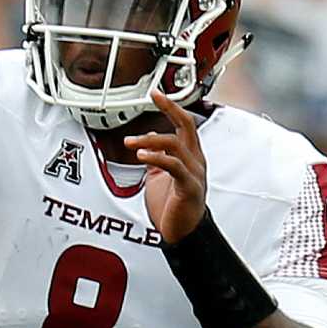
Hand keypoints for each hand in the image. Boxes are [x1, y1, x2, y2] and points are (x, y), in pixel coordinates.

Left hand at [127, 92, 207, 242]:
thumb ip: (158, 156)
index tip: (156, 94)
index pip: (184, 124)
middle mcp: (195, 161)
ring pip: (175, 144)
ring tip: (131, 143)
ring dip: (150, 140)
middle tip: (154, 97)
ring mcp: (194, 173)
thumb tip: (151, 137)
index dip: (172, 107)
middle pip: (187, 126)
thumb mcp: (161, 176)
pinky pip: (174, 166)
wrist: (183, 233)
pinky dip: (157, 158)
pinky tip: (142, 156)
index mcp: (190, 156)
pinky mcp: (189, 187)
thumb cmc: (174, 206)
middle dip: (171, 108)